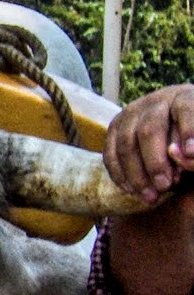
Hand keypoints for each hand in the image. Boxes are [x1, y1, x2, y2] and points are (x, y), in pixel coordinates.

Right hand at [103, 83, 193, 202]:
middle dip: (156, 162)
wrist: (175, 134)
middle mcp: (156, 101)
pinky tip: (131, 190)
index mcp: (185, 98)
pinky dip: (119, 173)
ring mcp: (131, 112)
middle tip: (165, 186)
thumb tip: (185, 156)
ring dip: (136, 173)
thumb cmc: (192, 143)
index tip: (191, 154)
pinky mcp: (115, 127)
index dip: (189, 131)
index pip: (187, 109)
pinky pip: (110, 152)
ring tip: (150, 196)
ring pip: (126, 143)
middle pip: (149, 130)